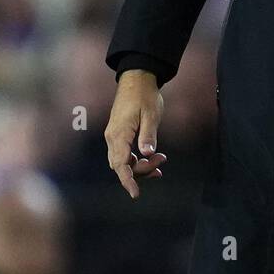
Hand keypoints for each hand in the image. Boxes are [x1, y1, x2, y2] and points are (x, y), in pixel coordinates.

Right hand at [104, 69, 167, 198]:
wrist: (136, 79)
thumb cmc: (145, 95)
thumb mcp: (152, 114)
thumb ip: (148, 135)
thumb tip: (147, 154)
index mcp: (119, 134)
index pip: (121, 164)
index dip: (128, 181)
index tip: (135, 194)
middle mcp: (112, 137)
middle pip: (121, 166)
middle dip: (141, 171)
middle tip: (162, 162)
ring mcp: (114, 136)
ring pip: (123, 161)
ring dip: (140, 166)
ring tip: (161, 161)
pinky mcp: (118, 134)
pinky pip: (124, 154)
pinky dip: (136, 159)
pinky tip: (151, 158)